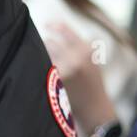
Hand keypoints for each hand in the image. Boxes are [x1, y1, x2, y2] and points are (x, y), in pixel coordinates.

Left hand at [43, 20, 116, 136]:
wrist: (96, 111)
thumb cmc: (92, 86)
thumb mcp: (92, 62)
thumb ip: (79, 46)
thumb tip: (55, 28)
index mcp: (86, 49)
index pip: (64, 29)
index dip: (52, 25)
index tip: (45, 25)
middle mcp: (77, 57)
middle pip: (49, 43)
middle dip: (44, 48)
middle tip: (44, 55)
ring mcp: (66, 69)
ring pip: (44, 56)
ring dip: (41, 59)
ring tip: (46, 68)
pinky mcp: (57, 81)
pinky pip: (42, 68)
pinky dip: (40, 69)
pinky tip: (42, 76)